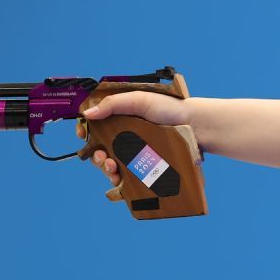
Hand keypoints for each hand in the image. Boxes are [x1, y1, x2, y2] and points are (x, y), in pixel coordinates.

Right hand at [75, 91, 194, 186]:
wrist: (196, 127)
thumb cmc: (171, 109)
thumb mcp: (140, 99)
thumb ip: (114, 104)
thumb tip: (88, 114)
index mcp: (122, 117)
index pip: (96, 125)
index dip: (86, 131)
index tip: (83, 135)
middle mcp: (126, 136)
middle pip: (101, 148)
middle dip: (96, 155)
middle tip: (103, 157)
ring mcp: (136, 153)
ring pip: (112, 164)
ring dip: (106, 168)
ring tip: (112, 168)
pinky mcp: (146, 167)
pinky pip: (128, 176)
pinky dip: (120, 180)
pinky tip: (120, 179)